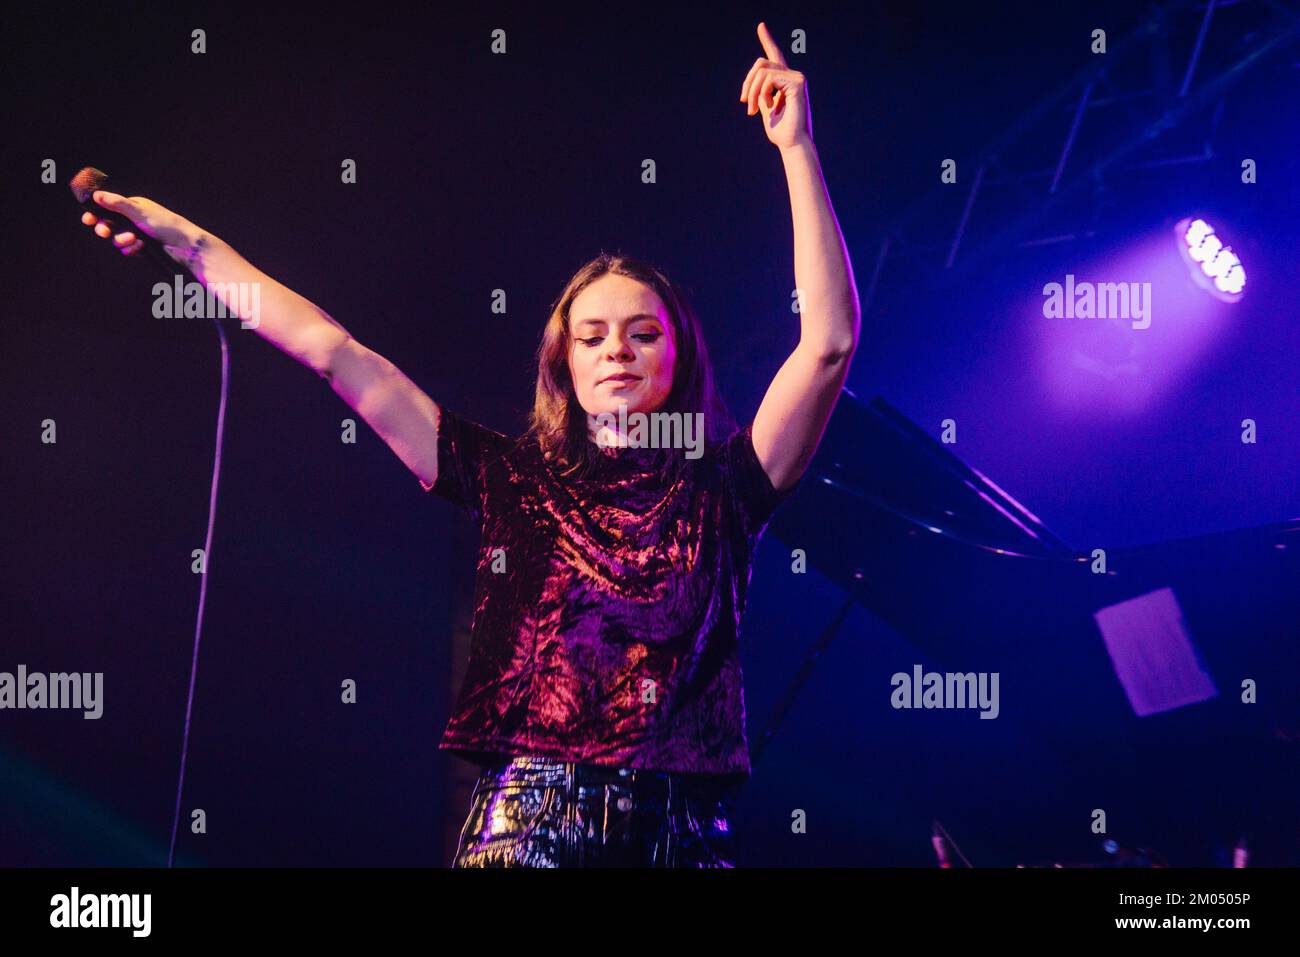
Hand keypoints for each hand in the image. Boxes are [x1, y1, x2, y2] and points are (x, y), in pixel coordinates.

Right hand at [79, 191, 198, 260]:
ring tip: (134, 240)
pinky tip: (140, 248)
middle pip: (110, 224)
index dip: (97, 213)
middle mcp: (134, 219)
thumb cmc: (165, 224)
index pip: (108, 207)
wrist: (184, 246)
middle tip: (104, 232)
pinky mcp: (142, 247)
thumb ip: (117, 204)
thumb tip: (97, 195)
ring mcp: (138, 233)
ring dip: (122, 240)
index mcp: (134, 206)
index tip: (87, 220)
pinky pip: (127, 249)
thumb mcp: (139, 211)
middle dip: (105, 229)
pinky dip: (131, 249)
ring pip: (117, 239)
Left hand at [739, 21, 811, 149]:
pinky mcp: (798, 82)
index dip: (767, 40)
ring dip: (753, 91)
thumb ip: (761, 93)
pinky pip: (769, 78)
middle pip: (761, 62)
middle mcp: (793, 76)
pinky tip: (768, 106)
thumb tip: (751, 86)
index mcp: (785, 81)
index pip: (775, 56)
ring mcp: (797, 78)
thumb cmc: (781, 132)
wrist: (792, 143)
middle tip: (744, 102)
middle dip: (748, 81)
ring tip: (754, 109)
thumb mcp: (765, 108)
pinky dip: (762, 93)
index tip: (761, 26)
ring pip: (763, 70)